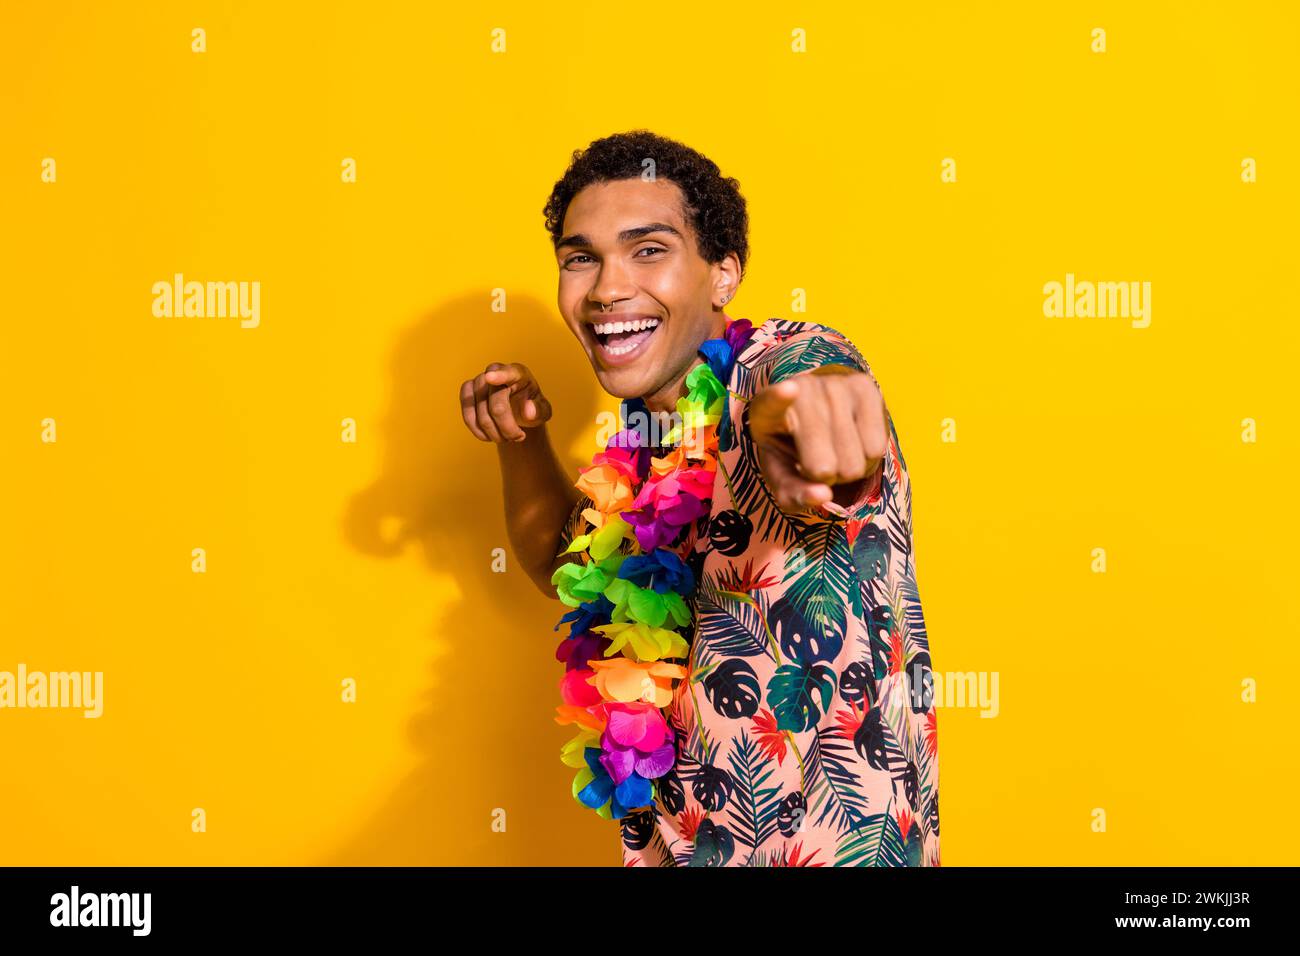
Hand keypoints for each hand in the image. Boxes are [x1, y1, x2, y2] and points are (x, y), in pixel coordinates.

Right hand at [460, 362, 552, 442]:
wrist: (518, 408)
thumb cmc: (531, 406)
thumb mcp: (543, 411)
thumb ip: (539, 410)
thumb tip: (528, 412)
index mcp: (518, 372)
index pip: (509, 373)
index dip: (499, 376)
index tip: (490, 378)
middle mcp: (496, 371)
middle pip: (496, 405)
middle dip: (507, 428)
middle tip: (518, 438)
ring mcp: (479, 380)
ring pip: (480, 412)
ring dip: (493, 432)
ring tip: (506, 438)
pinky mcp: (467, 391)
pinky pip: (467, 414)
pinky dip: (478, 430)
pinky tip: (489, 436)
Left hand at [748, 365, 886, 511]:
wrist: (817, 421)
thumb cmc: (791, 453)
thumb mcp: (783, 476)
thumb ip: (795, 493)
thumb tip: (823, 495)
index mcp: (766, 410)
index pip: (772, 402)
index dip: (779, 397)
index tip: (789, 390)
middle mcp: (802, 388)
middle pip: (823, 464)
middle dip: (824, 477)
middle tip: (815, 462)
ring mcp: (836, 384)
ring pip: (854, 461)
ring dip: (847, 469)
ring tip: (834, 450)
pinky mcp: (865, 387)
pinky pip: (877, 448)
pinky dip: (867, 459)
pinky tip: (853, 442)